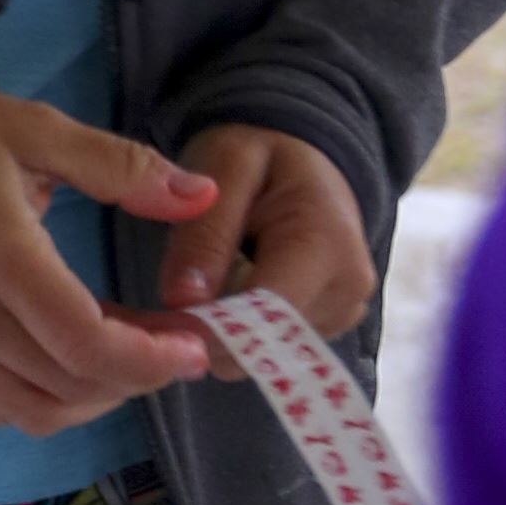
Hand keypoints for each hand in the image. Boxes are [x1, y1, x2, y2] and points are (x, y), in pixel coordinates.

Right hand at [0, 96, 228, 442]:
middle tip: (174, 347)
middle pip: (68, 384)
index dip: (149, 359)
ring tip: (129, 359)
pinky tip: (75, 369)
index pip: (83, 342)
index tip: (193, 346)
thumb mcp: (39, 132)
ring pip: (35, 410)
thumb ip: (123, 167)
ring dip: (96, 398)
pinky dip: (48, 403)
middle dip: (137, 376)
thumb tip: (202, 194)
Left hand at [123, 125, 375, 350]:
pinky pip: (269, 347)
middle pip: (261, 346)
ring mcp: (343, 311)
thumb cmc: (260, 150)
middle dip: (209, 328)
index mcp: (325, 244)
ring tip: (214, 274)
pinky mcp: (331, 324)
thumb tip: (181, 301)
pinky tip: (235, 285)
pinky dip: (240, 328)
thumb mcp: (224, 165)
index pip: (262, 319)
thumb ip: (204, 232)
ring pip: (260, 354)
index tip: (157, 318)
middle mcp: (347, 289)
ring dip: (223, 327)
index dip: (204, 327)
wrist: (304, 153)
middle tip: (179, 283)